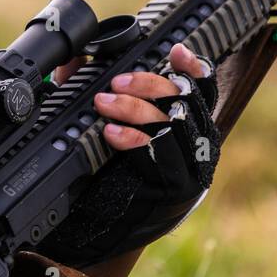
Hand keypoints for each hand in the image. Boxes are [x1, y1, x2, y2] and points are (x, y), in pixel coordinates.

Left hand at [37, 42, 220, 268]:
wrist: (108, 226)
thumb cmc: (113, 172)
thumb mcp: (108, 124)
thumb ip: (93, 90)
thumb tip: (72, 59)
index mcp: (190, 125)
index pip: (204, 89)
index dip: (194, 67)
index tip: (175, 49)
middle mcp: (197, 143)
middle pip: (185, 99)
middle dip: (149, 85)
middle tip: (116, 82)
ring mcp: (190, 166)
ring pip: (171, 123)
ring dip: (135, 108)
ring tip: (104, 103)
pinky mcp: (175, 187)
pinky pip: (157, 154)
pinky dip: (132, 138)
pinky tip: (110, 132)